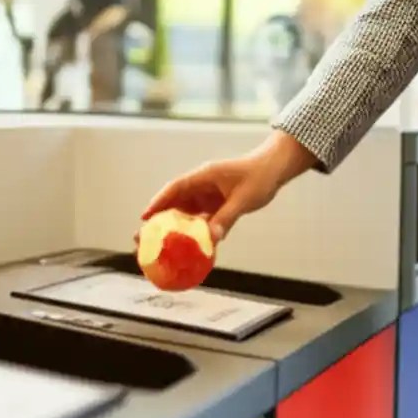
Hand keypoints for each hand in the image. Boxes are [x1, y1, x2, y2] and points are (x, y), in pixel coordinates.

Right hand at [140, 131, 316, 242]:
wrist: (274, 169)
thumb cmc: (260, 177)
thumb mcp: (244, 199)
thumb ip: (226, 218)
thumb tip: (211, 239)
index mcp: (204, 176)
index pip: (175, 189)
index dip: (158, 202)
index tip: (144, 217)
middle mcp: (202, 186)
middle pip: (174, 203)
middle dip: (158, 220)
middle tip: (143, 237)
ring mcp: (207, 195)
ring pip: (185, 213)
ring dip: (173, 229)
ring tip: (159, 246)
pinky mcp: (215, 204)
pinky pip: (199, 220)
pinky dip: (191, 233)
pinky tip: (185, 248)